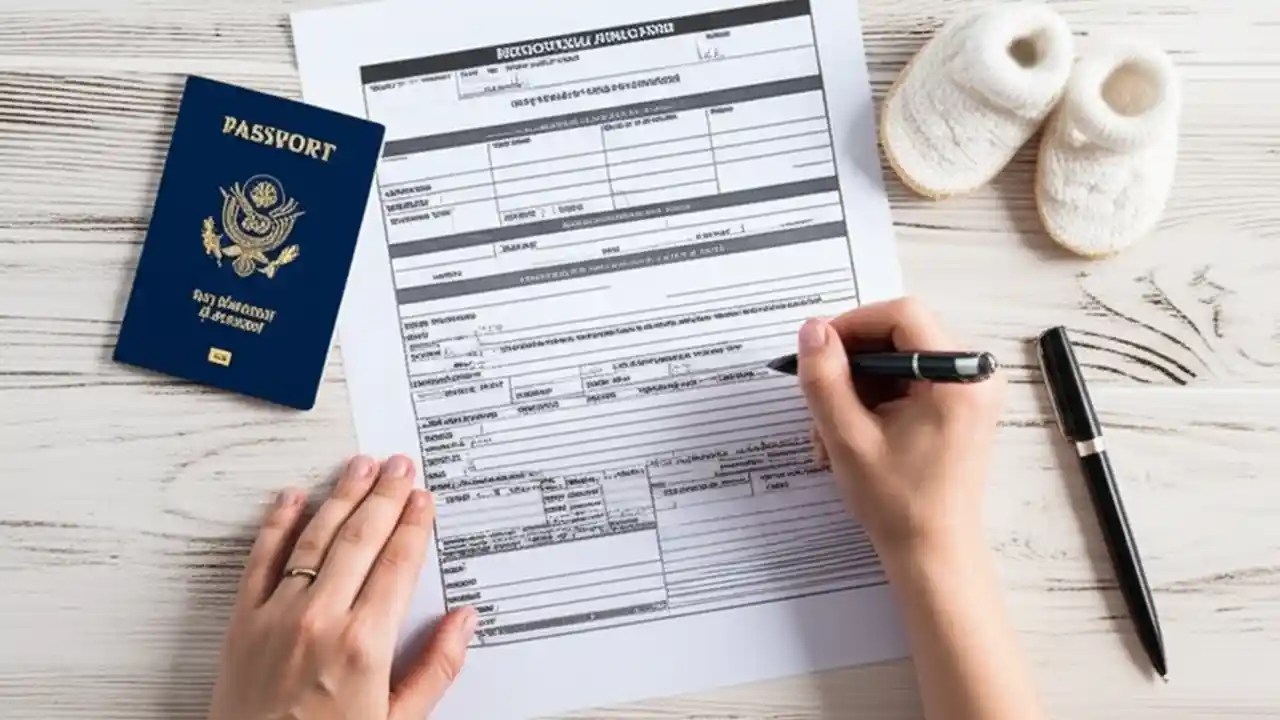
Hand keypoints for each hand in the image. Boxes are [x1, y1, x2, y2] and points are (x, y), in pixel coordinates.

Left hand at [208, 455, 476, 719]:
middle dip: (384, 496)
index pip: (397, 564)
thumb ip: (434, 669)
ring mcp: (276, 618)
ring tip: (358, 467)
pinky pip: (260, 561)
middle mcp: (320, 620)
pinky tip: (290, 499)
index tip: (422, 499)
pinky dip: (276, 525)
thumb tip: (463, 623)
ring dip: (340, 497)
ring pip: (315, 539)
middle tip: (399, 466)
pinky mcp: (241, 625)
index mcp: (365, 644)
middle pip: (360, 539)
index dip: (413, 525)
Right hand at [796, 299, 1004, 557]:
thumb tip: (812, 330)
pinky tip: (852, 430)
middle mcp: (976, 375)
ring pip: (901, 357)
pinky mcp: (961, 406)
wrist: (934, 553)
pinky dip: (877, 397)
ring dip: (859, 383)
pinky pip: (912, 379)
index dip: (853, 324)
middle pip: (902, 333)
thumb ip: (825, 379)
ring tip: (829, 426)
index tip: (819, 349)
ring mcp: (971, 391)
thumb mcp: (847, 437)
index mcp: (959, 378)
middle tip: (820, 394)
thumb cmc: (898, 503)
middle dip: (853, 360)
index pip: (902, 315)